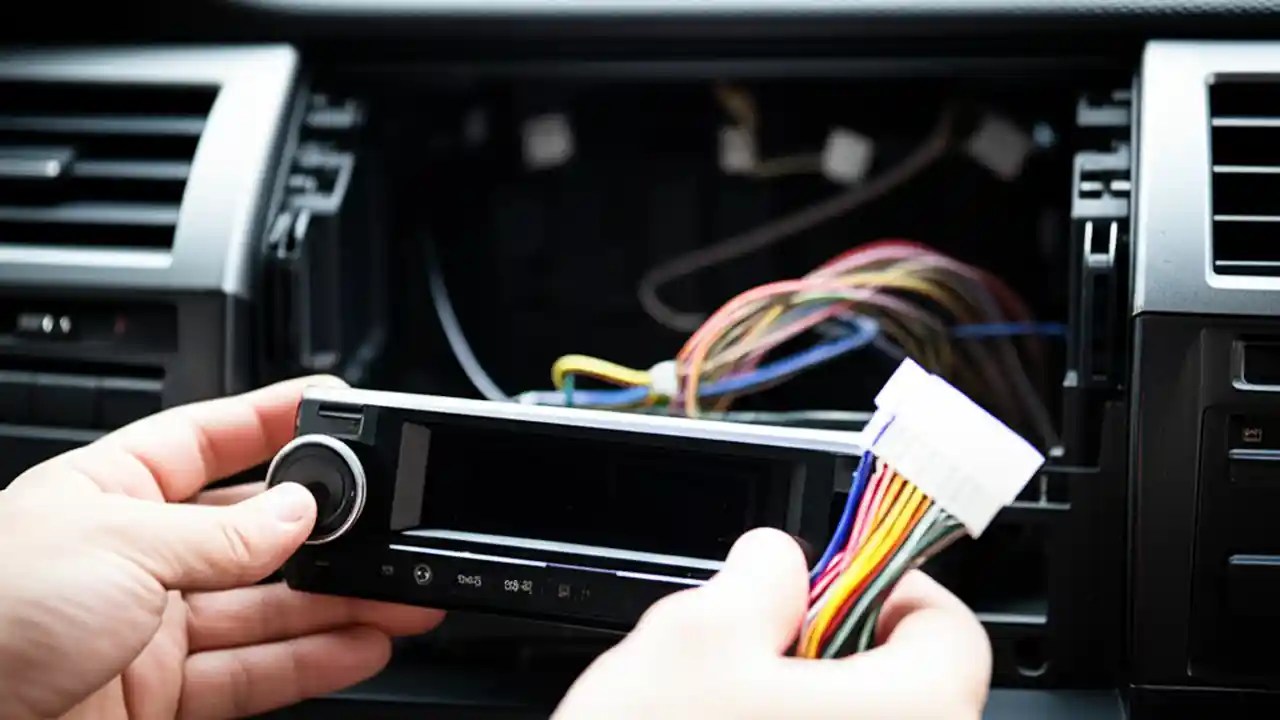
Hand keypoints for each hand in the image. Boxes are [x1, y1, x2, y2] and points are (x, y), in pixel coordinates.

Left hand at [0, 377, 442, 719]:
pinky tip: (357, 648)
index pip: (205, 440)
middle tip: (387, 529)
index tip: (333, 402)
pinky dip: (309, 664)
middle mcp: (132, 558)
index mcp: (107, 493)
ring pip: (263, 610)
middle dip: (324, 533)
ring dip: (335, 606)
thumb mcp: (119, 550)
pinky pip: (250, 674)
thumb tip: (297, 511)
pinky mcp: (156, 698)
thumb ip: (221, 537)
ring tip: (400, 599)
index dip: (269, 418)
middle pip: (250, 534)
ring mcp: (146, 631)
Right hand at [553, 528, 990, 719]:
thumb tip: (777, 562)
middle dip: (828, 656)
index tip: (827, 587)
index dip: (879, 589)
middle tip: (754, 651)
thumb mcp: (692, 635)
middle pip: (904, 690)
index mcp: (914, 717)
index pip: (949, 629)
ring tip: (722, 716)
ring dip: (806, 715)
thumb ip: (757, 579)